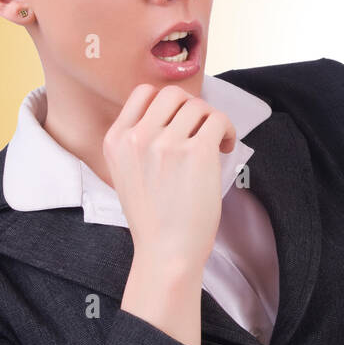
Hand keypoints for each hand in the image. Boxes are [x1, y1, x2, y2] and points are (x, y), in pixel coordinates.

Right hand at [103, 83, 236, 280]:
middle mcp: (138, 137)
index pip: (143, 93)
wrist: (166, 252)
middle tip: (201, 130)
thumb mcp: (126, 173)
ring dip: (212, 120)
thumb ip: (138, 141)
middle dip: (192, 108)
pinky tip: (225, 148)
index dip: (168, 102)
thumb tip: (172, 112)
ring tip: (215, 143)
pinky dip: (227, 129)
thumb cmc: (154, 218)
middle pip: (173, 94)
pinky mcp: (196, 152)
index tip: (181, 119)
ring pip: (198, 105)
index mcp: (116, 140)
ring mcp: (166, 143)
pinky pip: (218, 119)